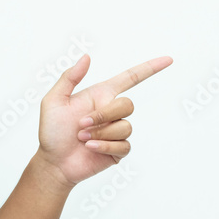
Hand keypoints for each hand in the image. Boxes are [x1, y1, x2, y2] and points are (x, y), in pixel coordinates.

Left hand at [37, 54, 172, 187]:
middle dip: (104, 115)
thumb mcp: (54, 101)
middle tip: (81, 124)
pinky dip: (104, 146)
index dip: (149, 68)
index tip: (168, 60)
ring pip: (125, 126)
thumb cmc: (51, 131)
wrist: (53, 161)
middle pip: (127, 105)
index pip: (130, 79)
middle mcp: (111, 112)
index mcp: (100, 96)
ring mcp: (116, 132)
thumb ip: (69, 78)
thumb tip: (87, 57)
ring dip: (100, 133)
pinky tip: (89, 148)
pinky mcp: (118, 150)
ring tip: (82, 138)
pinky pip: (123, 145)